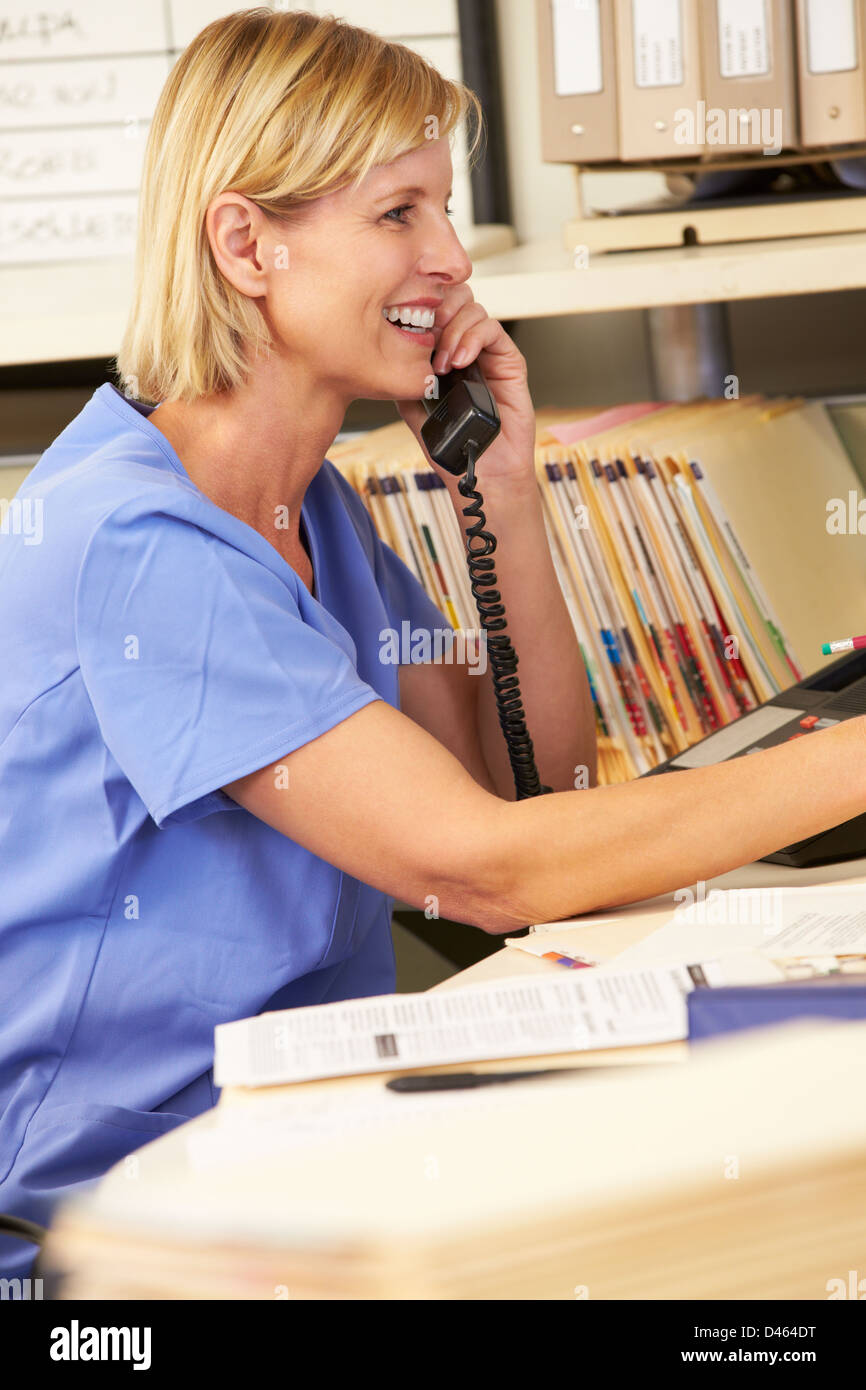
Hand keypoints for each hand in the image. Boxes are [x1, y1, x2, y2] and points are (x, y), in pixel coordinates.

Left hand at [395, 286, 535, 487]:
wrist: (482, 472)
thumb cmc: (453, 446)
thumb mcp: (414, 410)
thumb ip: (404, 381)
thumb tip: (385, 355)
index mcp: (444, 353)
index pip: (435, 309)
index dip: (421, 307)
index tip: (406, 324)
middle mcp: (467, 347)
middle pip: (456, 299)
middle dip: (438, 308)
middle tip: (426, 334)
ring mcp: (489, 353)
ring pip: (474, 310)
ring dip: (453, 330)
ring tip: (443, 364)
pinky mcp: (509, 362)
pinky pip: (493, 330)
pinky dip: (473, 338)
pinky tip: (459, 361)